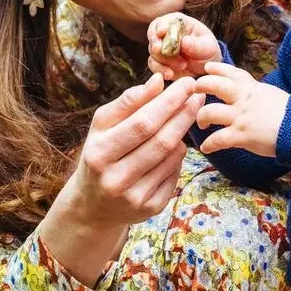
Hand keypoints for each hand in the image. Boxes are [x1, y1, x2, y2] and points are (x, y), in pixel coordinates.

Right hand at [41, 73, 204, 285]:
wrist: (93, 204)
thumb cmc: (100, 153)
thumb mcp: (103, 126)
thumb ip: (129, 102)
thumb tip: (158, 81)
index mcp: (99, 154)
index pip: (143, 123)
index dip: (168, 102)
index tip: (186, 84)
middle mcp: (116, 180)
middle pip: (162, 141)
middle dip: (183, 114)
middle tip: (198, 95)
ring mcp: (135, 198)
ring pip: (172, 157)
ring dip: (182, 133)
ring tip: (184, 117)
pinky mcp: (151, 209)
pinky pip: (175, 174)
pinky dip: (179, 156)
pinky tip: (175, 146)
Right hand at [147, 13, 221, 79]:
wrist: (206, 67)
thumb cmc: (208, 51)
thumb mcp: (208, 47)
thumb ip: (196, 44)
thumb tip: (183, 42)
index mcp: (178, 23)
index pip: (164, 21)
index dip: (160, 26)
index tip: (161, 32)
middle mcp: (166, 33)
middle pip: (153, 36)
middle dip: (157, 45)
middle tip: (161, 51)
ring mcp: (161, 48)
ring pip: (153, 53)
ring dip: (164, 61)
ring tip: (183, 65)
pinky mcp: (159, 62)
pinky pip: (154, 65)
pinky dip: (161, 70)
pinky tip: (170, 74)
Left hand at [194, 62, 288, 156]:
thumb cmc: (290, 114)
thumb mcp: (271, 95)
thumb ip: (256, 93)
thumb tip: (249, 94)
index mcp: (252, 88)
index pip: (231, 72)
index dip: (217, 68)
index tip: (207, 68)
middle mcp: (243, 99)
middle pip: (214, 85)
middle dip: (201, 86)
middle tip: (195, 91)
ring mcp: (240, 117)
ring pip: (209, 112)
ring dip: (201, 118)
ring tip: (202, 123)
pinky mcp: (241, 135)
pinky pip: (218, 139)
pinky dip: (209, 144)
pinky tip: (206, 148)